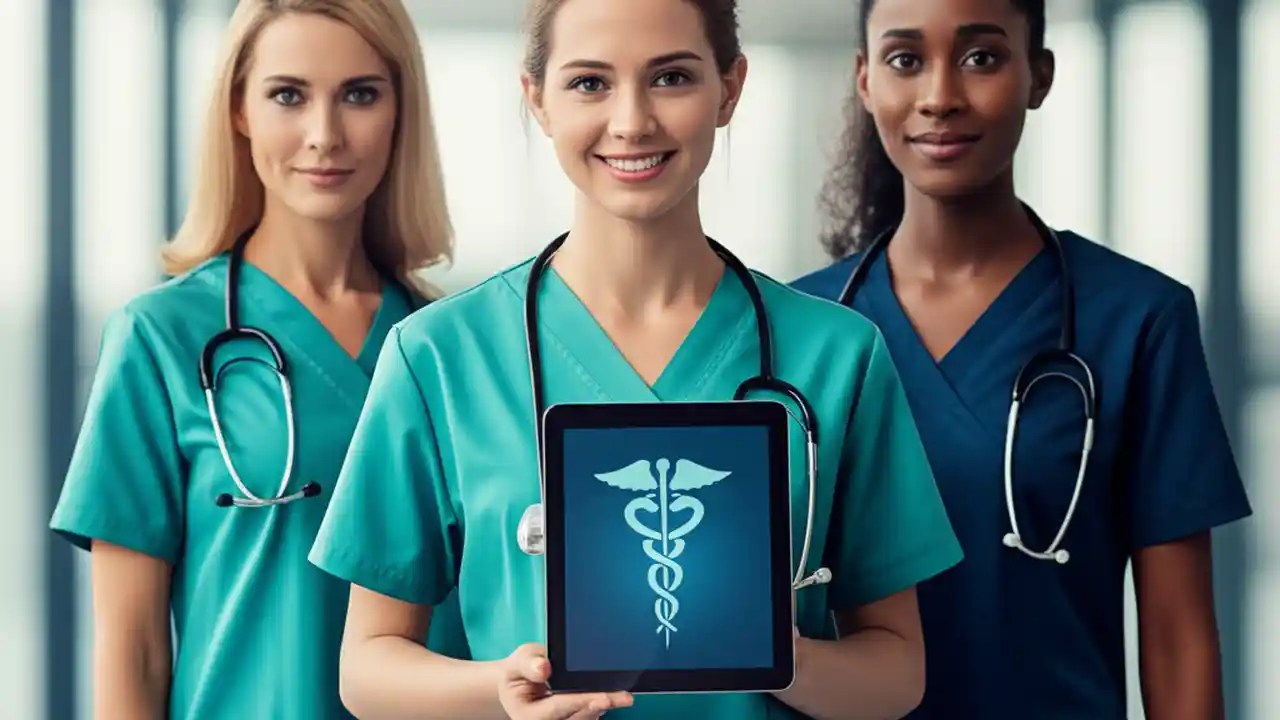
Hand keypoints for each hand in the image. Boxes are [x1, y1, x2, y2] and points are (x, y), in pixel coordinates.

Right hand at [498, 643, 632, 719]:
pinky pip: (590, 716)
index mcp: (528, 715)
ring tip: (618, 694)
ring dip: (603, 705)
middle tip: (624, 698)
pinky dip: (601, 705)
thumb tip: (543, 666)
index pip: (559, 707)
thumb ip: (528, 663)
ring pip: (588, 718)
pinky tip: (609, 696)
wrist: (519, 685)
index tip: (604, 698)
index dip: (583, 701)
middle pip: (579, 717)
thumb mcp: (518, 662)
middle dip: (601, 704)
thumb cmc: (519, 673)